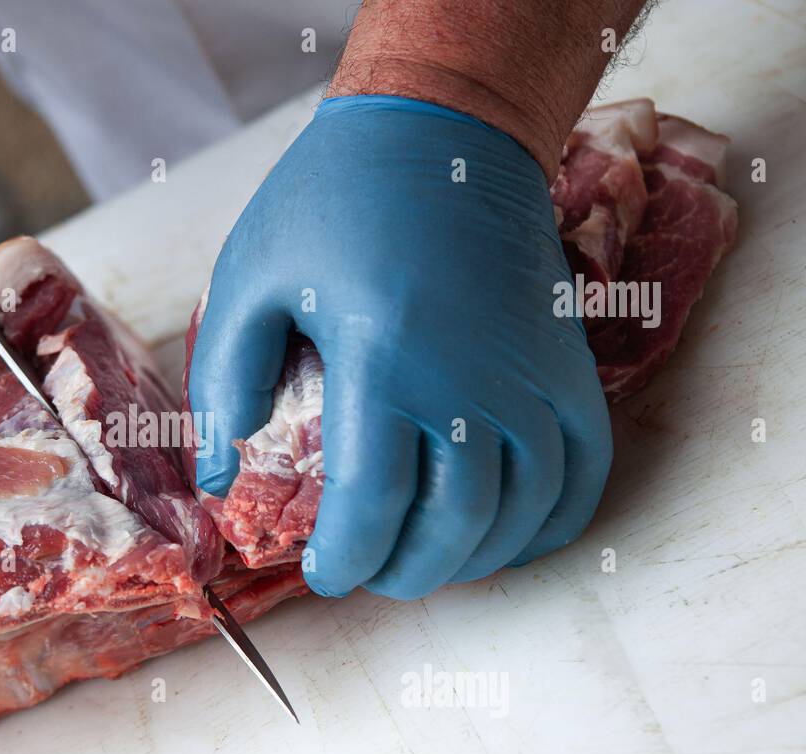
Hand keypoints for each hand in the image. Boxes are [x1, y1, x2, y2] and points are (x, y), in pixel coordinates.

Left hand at [189, 95, 611, 599]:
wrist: (444, 129)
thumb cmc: (334, 200)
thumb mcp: (250, 278)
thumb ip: (225, 382)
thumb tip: (221, 476)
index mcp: (384, 358)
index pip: (373, 504)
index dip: (347, 558)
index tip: (325, 572)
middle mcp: (472, 377)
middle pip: (454, 522)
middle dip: (407, 570)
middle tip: (371, 572)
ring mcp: (531, 373)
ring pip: (523, 508)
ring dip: (474, 556)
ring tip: (427, 559)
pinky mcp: (568, 362)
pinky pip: (584, 469)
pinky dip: (551, 520)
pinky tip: (508, 536)